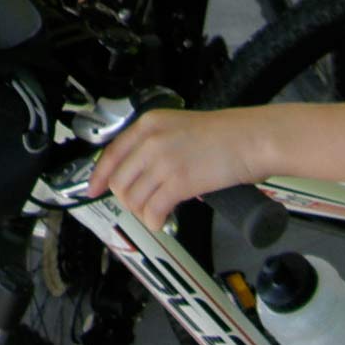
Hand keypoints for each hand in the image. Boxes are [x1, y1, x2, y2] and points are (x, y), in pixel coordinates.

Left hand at [89, 107, 259, 234]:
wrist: (252, 138)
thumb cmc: (226, 135)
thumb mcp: (179, 127)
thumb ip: (157, 144)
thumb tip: (142, 173)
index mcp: (150, 124)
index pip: (111, 153)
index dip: (98, 176)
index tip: (92, 190)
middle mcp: (151, 140)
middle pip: (118, 180)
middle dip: (125, 199)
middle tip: (140, 206)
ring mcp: (163, 160)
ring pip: (133, 198)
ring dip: (141, 212)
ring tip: (154, 214)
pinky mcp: (179, 181)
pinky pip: (153, 209)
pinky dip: (154, 220)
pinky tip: (162, 221)